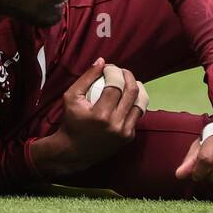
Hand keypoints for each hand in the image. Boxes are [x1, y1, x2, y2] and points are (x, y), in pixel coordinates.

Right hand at [29, 58, 144, 175]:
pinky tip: (127, 97)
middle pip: (132, 91)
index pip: (115, 84)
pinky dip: (134, 103)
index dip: (114, 71)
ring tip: (129, 82)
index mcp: (101, 114)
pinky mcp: (129, 137)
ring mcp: (125, 132)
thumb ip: (86, 78)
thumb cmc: (71, 121)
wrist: (74, 152)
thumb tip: (102, 61)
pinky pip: (137, 114)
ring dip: (137, 88)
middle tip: (121, 71)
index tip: (108, 68)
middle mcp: (116, 124)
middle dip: (128, 75)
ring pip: (141, 103)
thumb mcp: (71, 97)